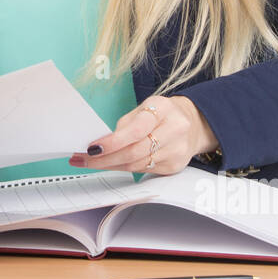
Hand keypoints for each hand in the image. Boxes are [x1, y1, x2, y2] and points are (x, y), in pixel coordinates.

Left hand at [69, 95, 218, 174]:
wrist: (193, 123)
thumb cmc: (162, 114)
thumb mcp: (144, 108)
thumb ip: (125, 124)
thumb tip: (102, 144)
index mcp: (164, 109)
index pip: (136, 130)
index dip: (112, 142)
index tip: (92, 148)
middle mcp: (175, 130)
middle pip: (135, 152)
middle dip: (106, 158)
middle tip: (84, 160)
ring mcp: (177, 151)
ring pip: (137, 164)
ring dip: (111, 165)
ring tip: (92, 162)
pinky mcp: (175, 166)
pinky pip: (144, 170)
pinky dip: (125, 167)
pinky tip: (112, 164)